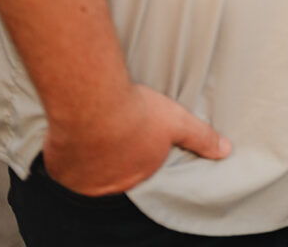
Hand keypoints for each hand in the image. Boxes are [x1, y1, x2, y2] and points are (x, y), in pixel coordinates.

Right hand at [42, 82, 230, 194]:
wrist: (94, 103)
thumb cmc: (136, 111)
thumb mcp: (178, 121)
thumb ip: (201, 137)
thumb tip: (226, 151)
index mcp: (139, 174)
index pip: (138, 167)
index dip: (135, 148)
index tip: (131, 132)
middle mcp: (111, 184)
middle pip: (112, 169)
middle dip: (113, 152)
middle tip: (112, 126)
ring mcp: (83, 181)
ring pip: (86, 168)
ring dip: (89, 151)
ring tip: (93, 125)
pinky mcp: (60, 170)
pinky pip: (61, 164)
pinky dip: (65, 150)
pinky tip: (73, 131)